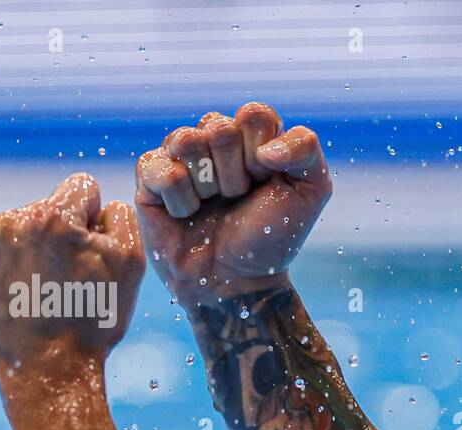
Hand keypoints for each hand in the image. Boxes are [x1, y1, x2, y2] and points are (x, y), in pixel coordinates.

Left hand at [0, 173, 144, 370]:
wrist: (46, 371)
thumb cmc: (92, 319)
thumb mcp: (130, 264)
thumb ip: (122, 217)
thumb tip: (102, 207)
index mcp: (51, 216)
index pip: (85, 187)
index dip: (99, 218)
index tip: (97, 250)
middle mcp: (12, 222)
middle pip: (54, 209)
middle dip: (68, 235)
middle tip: (77, 280)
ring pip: (28, 230)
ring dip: (44, 250)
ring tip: (54, 292)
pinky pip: (6, 252)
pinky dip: (21, 268)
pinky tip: (32, 297)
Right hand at [134, 102, 331, 307]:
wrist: (237, 284)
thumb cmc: (271, 238)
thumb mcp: (311, 192)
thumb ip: (306, 148)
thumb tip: (264, 145)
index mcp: (252, 139)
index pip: (254, 114)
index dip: (261, 151)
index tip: (266, 182)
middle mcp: (214, 144)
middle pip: (217, 126)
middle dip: (235, 173)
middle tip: (237, 200)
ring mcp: (180, 160)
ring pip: (185, 140)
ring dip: (206, 184)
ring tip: (212, 207)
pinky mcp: (150, 181)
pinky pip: (159, 168)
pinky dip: (180, 199)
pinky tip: (186, 215)